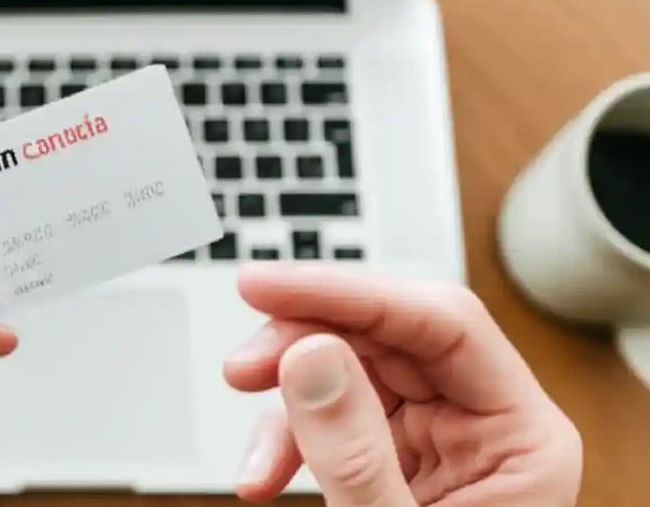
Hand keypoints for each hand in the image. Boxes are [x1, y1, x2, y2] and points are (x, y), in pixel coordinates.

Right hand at [225, 264, 581, 506]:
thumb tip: (310, 354)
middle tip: (243, 365)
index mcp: (521, 436)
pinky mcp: (396, 458)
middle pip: (387, 336)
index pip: (439, 322)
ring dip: (287, 400)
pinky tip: (262, 477)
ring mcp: (438, 441)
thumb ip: (354, 452)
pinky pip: (332, 415)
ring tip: (254, 455)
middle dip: (304, 344)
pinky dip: (288, 439)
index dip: (348, 292)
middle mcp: (484, 425)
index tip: (268, 286)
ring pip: (350, 370)